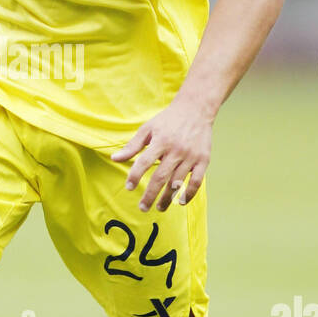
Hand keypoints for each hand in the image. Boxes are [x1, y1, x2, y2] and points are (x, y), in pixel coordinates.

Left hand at [111, 96, 212, 211]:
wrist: (196, 109)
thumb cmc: (168, 120)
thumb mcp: (148, 129)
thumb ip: (132, 146)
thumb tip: (114, 158)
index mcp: (160, 141)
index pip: (144, 162)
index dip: (135, 176)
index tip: (129, 187)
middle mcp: (176, 150)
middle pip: (160, 177)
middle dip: (150, 194)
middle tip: (142, 208)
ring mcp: (191, 156)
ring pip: (178, 182)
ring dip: (167, 198)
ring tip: (159, 208)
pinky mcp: (203, 160)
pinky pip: (197, 181)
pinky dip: (189, 194)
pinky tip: (180, 202)